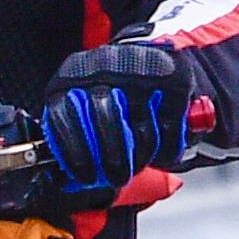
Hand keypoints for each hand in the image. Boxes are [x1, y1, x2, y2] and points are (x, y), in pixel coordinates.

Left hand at [36, 43, 205, 202]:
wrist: (153, 56)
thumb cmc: (113, 89)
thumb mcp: (84, 103)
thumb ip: (74, 136)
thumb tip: (66, 181)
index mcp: (74, 72)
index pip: (64, 115)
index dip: (75, 154)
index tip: (85, 177)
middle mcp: (106, 65)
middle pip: (106, 123)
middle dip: (112, 162)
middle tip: (116, 177)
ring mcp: (142, 70)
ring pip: (141, 133)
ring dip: (140, 160)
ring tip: (138, 162)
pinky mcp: (174, 81)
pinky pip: (170, 132)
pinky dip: (166, 153)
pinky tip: (160, 152)